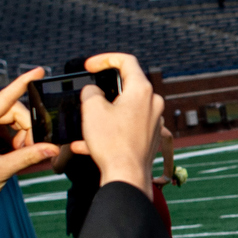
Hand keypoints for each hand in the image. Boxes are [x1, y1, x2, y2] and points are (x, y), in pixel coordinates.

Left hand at [0, 67, 58, 236]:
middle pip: (12, 111)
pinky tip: (18, 152)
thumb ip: (28, 156)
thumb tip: (52, 148)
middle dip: (27, 127)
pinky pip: (6, 129)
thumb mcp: (1, 170)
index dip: (22, 83)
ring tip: (24, 152)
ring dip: (22, 135)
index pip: (3, 98)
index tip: (38, 71)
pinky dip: (16, 139)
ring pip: (11, 120)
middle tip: (35, 147)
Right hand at [70, 52, 162, 192]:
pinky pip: (126, 129)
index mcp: (142, 90)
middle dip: (104, 91)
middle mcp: (153, 103)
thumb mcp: (91, 109)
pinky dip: (108, 132)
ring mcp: (153, 122)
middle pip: (127, 86)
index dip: (105, 59)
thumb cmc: (112, 143)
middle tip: (88, 97)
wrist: (127, 177)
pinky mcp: (149, 138)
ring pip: (124, 111)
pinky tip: (85, 144)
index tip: (89, 66)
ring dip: (103, 115)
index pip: (126, 61)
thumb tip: (94, 92)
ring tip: (84, 124)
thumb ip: (91, 92)